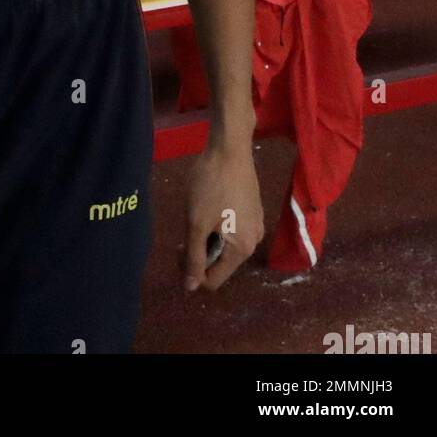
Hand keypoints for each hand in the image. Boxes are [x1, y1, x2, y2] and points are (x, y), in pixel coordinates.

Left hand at [182, 143, 263, 291]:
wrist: (229, 148)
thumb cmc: (210, 185)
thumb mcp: (196, 222)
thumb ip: (193, 256)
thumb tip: (191, 288)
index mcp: (242, 249)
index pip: (214, 279)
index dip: (193, 271)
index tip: (180, 249)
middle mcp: (254, 241)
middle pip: (221, 263)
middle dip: (199, 253)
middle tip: (183, 234)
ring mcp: (256, 225)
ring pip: (226, 246)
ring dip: (207, 238)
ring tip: (195, 216)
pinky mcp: (253, 210)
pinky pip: (232, 230)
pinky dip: (217, 227)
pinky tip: (208, 207)